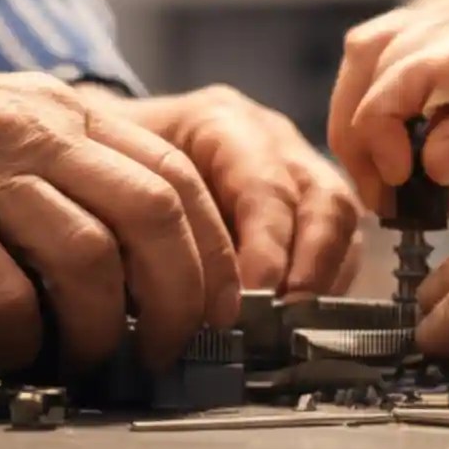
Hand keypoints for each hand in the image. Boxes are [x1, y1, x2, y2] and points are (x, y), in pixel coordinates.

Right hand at [0, 52, 241, 374]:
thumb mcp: (0, 126)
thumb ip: (68, 169)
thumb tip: (133, 253)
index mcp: (60, 111)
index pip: (176, 176)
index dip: (212, 251)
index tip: (216, 304)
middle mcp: (32, 133)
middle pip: (154, 216)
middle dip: (180, 298)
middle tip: (170, 347)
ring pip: (90, 258)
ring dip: (105, 328)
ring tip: (91, 359)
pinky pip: (4, 294)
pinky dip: (23, 339)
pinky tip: (15, 353)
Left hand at [78, 84, 362, 295]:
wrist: (109, 145)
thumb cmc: (110, 166)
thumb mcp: (115, 182)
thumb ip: (144, 229)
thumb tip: (169, 299)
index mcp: (222, 123)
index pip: (266, 186)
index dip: (267, 248)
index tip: (254, 298)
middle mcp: (271, 139)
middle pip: (321, 202)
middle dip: (308, 269)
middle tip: (281, 321)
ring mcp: (297, 168)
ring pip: (340, 222)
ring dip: (322, 280)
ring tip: (292, 326)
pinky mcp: (309, 202)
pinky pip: (339, 242)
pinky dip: (324, 283)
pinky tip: (295, 318)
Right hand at [327, 0, 448, 201]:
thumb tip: (429, 162)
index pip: (396, 81)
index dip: (378, 142)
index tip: (402, 190)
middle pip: (368, 64)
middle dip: (360, 138)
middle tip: (389, 199)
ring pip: (373, 49)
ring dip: (368, 114)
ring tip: (400, 174)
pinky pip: (402, 44)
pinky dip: (392, 93)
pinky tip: (426, 138)